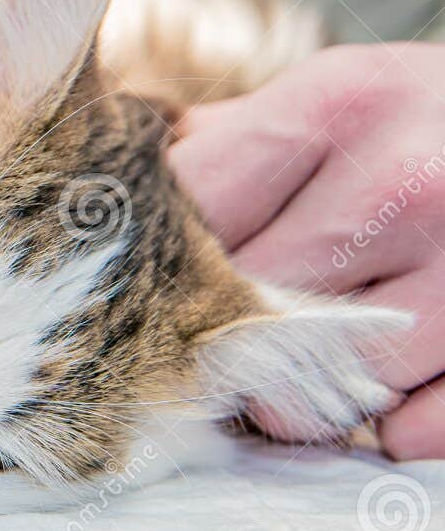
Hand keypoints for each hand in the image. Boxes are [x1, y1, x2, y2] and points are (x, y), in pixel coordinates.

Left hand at [168, 44, 444, 458]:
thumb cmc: (422, 127)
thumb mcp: (332, 99)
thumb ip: (226, 142)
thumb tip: (116, 186)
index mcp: (337, 106)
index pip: (192, 205)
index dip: (165, 250)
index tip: (163, 271)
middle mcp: (403, 184)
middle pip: (246, 303)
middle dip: (218, 331)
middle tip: (219, 335)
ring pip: (322, 383)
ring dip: (297, 392)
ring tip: (302, 361)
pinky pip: (414, 431)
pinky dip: (388, 428)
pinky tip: (382, 389)